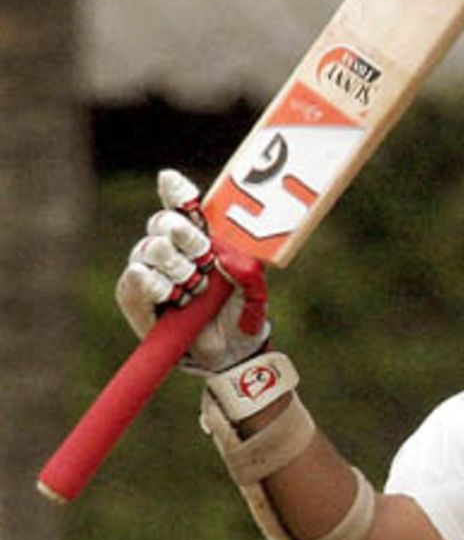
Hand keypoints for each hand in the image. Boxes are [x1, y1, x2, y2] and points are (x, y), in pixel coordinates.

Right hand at [116, 169, 269, 370]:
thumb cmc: (239, 312)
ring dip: (178, 269)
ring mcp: (149, 269)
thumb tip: (226, 256)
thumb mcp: (253, 287)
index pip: (181, 204)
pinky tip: (169, 293)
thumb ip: (247, 266)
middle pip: (164, 222)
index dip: (177, 192)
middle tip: (204, 259)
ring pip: (151, 248)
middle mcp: (169, 247)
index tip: (178, 187)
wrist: (229, 352)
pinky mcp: (134, 297)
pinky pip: (136, 279)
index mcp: (198, 236)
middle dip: (186, 237)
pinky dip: (155, 284)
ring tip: (195, 291)